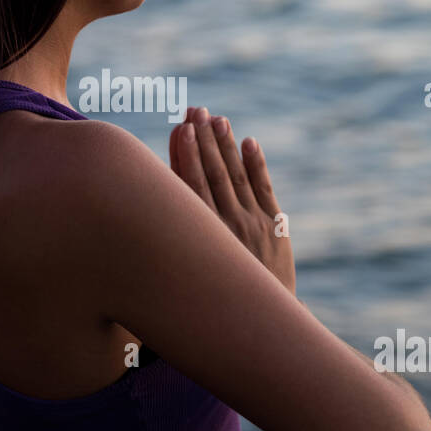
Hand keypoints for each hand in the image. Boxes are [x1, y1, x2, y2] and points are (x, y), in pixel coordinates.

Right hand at [168, 106, 295, 294]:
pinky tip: (249, 143)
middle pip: (214, 174)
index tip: (182, 127)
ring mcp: (254, 225)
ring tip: (218, 119)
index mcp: (203, 236)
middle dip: (205, 140)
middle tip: (197, 111)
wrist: (254, 319)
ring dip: (227, 146)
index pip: (191, 185)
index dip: (186, 153)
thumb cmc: (208, 293)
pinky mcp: (275, 227)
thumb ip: (175, 226)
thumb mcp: (188, 263)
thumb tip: (155, 192)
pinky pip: (264, 190)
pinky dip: (257, 165)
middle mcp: (229, 226)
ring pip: (238, 177)